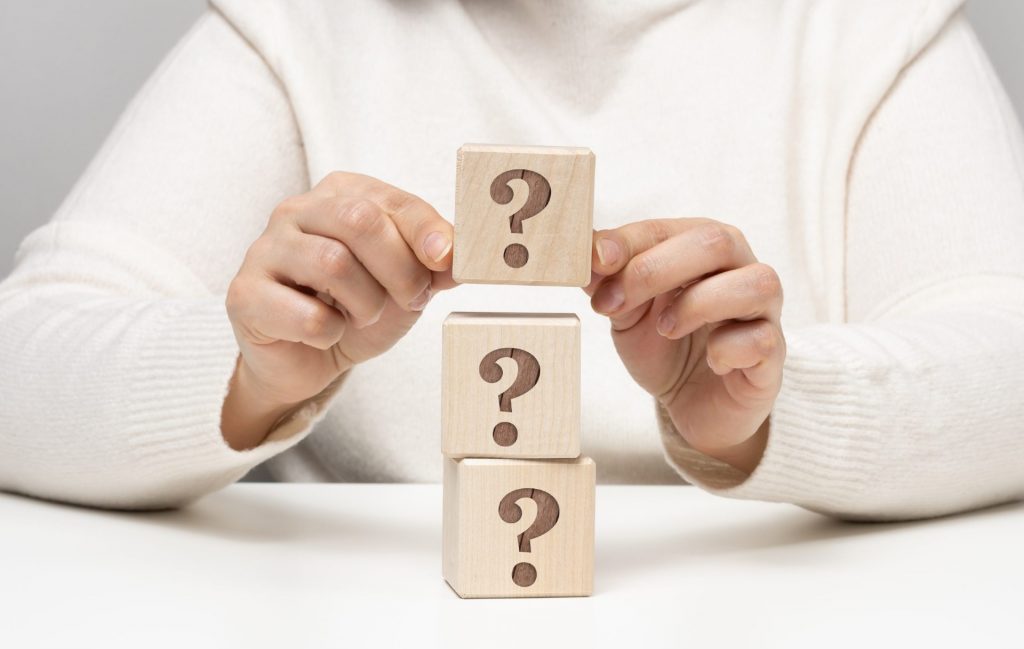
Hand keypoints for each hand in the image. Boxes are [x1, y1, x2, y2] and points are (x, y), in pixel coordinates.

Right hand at [222, 172, 454, 448]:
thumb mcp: (405, 282)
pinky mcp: (244, 294)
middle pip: (359, 221)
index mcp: (339, 194)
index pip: (391, 201)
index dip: (426, 232)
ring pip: (332, 264)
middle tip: (411, 299)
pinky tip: (325, 334)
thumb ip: (434, 263)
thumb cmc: (356, 308)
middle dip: (399, 269)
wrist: (307, 359)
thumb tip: (462, 254)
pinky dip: (328, 332)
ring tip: (364, 316)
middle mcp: (296, 210)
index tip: (446, 261)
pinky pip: (304, 314)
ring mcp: (264, 250)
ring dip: (366, 303)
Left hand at [586, 219, 784, 472]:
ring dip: (699, 304)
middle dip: (656, 269)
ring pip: (755, 283)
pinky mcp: (773, 354)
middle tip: (616, 304)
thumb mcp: (626, 310)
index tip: (595, 264)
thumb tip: (582, 252)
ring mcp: (764, 310)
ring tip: (667, 329)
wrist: (693, 403)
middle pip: (715, 241)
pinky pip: (763, 339)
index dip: (627, 244)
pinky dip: (729, 349)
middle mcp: (740, 268)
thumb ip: (607, 279)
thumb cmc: (665, 345)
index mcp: (700, 247)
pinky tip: (711, 361)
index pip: (665, 228)